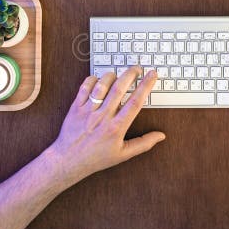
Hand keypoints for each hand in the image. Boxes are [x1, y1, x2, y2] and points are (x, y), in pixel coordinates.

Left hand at [46, 67, 164, 186]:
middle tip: (137, 68)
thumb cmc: (96, 158)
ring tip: (118, 74)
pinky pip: (85, 87)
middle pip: (119, 88)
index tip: (152, 75)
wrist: (68, 161)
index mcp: (116, 127)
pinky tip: (98, 80)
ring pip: (102, 85)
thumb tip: (160, 136)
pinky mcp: (76, 108)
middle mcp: (103, 117)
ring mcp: (88, 111)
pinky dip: (92, 80)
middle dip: (131, 74)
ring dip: (112, 75)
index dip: (146, 85)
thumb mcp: (123, 154)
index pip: (135, 101)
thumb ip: (143, 144)